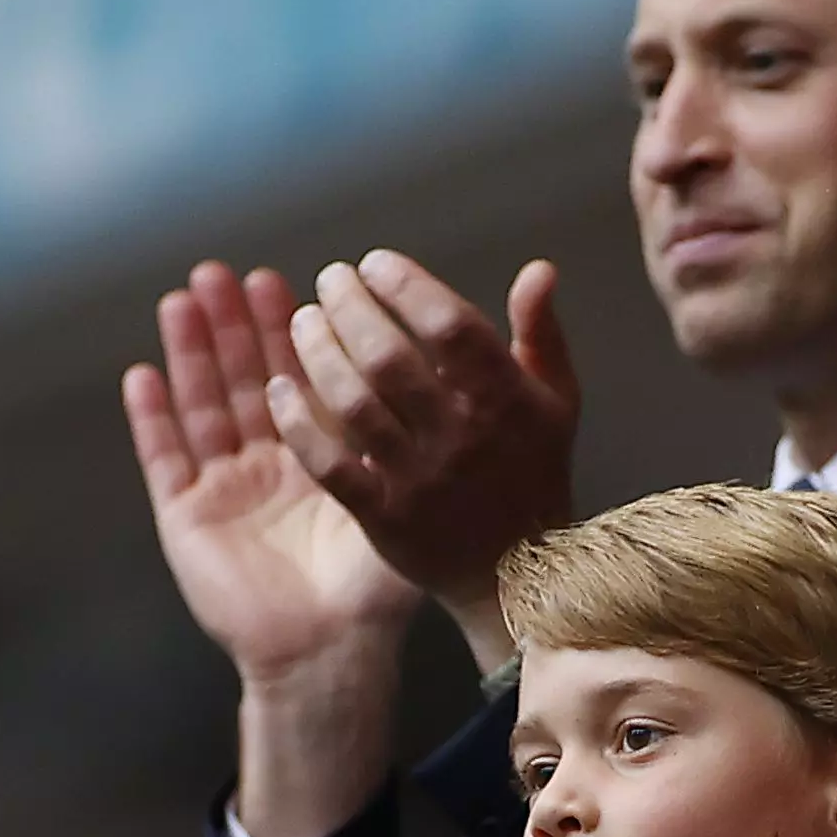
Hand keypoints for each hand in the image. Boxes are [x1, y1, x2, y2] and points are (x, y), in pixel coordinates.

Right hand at [124, 263, 421, 683]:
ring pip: (203, 406)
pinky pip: (165, 458)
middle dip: (238, 327)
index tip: (299, 282)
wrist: (329, 654)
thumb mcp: (401, 507)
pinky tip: (144, 374)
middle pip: (247, 381)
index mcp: (319, 458)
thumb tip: (461, 391)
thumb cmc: (372, 591)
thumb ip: (418, 452)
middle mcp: (269, 465)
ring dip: (192, 354)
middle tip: (231, 273)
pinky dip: (153, 417)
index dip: (297, 333)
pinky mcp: (187, 517)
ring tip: (184, 299)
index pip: (306, 380)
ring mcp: (224, 488)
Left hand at [264, 250, 580, 671]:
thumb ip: (542, 334)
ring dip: (319, 354)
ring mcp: (420, 478)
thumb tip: (538, 270)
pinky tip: (280, 388)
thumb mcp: (556, 401)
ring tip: (302, 321)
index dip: (408, 286)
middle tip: (329, 280)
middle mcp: (463, 437)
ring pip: (354, 404)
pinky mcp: (384, 517)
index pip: (452, 327)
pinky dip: (299, 423)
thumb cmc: (532, 473)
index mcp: (508, 402)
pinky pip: (330, 463)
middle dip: (351, 308)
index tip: (375, 263)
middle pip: (391, 359)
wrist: (519, 573)